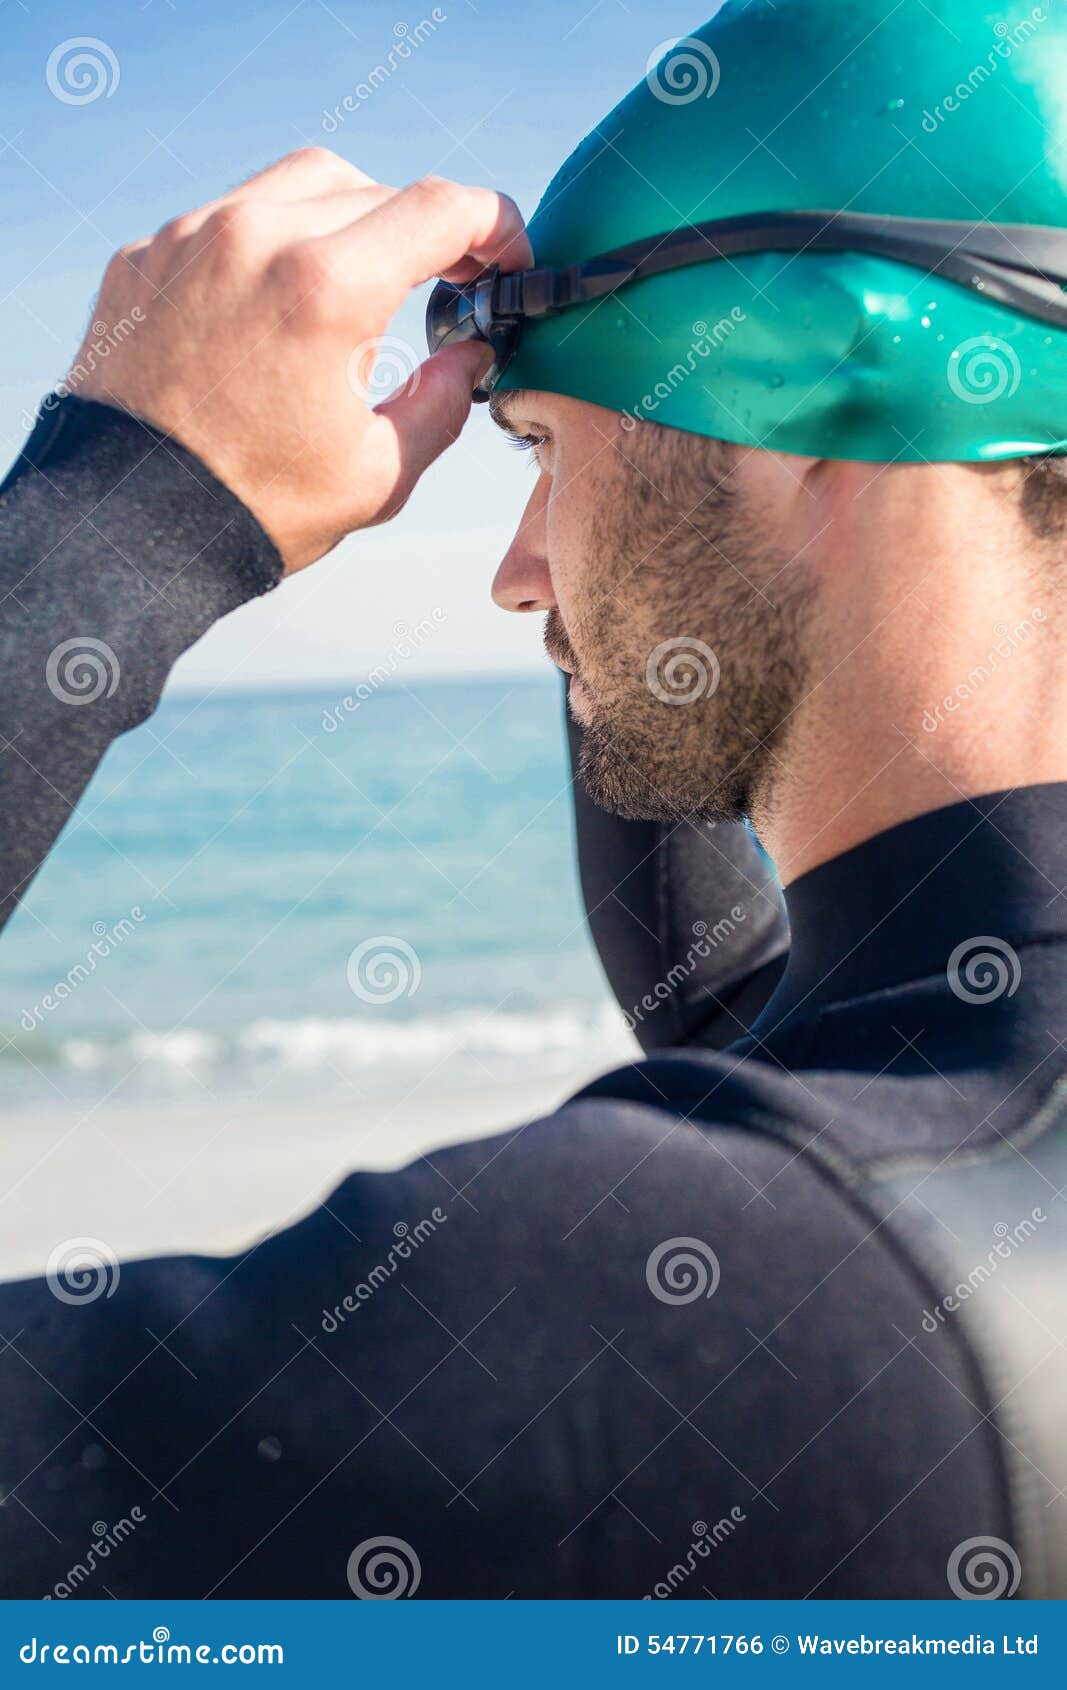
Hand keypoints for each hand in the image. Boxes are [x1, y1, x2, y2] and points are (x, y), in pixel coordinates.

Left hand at [72, 149, 530, 571]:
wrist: (127, 525)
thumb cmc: (253, 509)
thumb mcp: (379, 474)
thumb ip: (444, 402)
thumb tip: (470, 354)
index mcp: (326, 288)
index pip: (440, 210)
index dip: (495, 225)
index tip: (506, 259)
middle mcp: (255, 238)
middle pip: (374, 188)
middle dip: (422, 232)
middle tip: (446, 281)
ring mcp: (190, 238)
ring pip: (298, 183)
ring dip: (349, 219)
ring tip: (361, 284)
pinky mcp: (145, 256)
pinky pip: (227, 218)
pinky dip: (271, 243)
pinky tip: (281, 303)